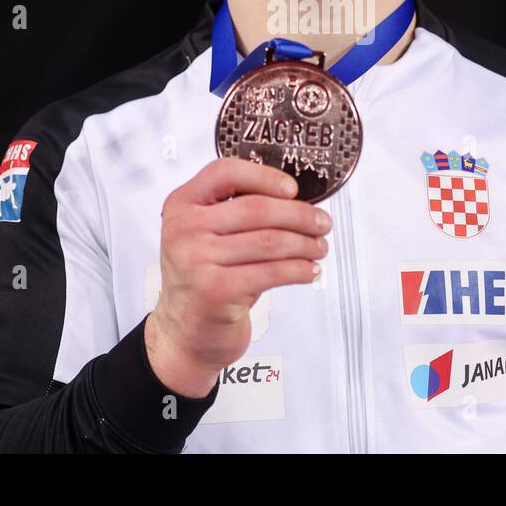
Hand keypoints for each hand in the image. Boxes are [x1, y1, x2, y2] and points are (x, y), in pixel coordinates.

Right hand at [144, 156, 330, 397]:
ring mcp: (197, 260)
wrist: (185, 333)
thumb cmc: (205, 279)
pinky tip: (309, 271)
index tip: (294, 189)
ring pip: (270, 241)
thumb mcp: (207, 236)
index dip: (264, 176)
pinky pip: (272, 272)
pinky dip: (299, 270)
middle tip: (322, 222)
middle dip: (300, 215)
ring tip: (319, 247)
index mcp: (182, 204)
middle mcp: (184, 229)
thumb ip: (236, 212)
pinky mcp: (215, 291)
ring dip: (305, 243)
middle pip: (257, 208)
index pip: (224, 172)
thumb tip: (297, 200)